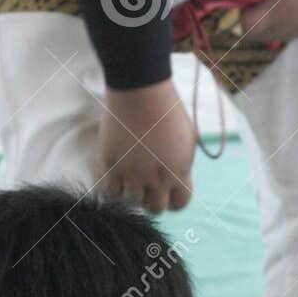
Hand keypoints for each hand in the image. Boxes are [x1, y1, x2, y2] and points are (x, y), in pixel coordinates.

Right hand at [99, 83, 195, 212]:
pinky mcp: (111, 166)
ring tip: (131, 176)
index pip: (180, 203)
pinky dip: (114, 187)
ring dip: (133, 193)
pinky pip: (111, 192)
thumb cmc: (167, 108)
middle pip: (155, 208)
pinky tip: (117, 174)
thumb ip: (182, 164)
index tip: (168, 192)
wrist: (140, 88)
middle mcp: (157, 178)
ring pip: (132, 202)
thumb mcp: (187, 138)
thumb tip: (175, 181)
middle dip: (153, 199)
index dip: (174, 199)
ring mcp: (132, 174)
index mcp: (179, 170)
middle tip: (148, 185)